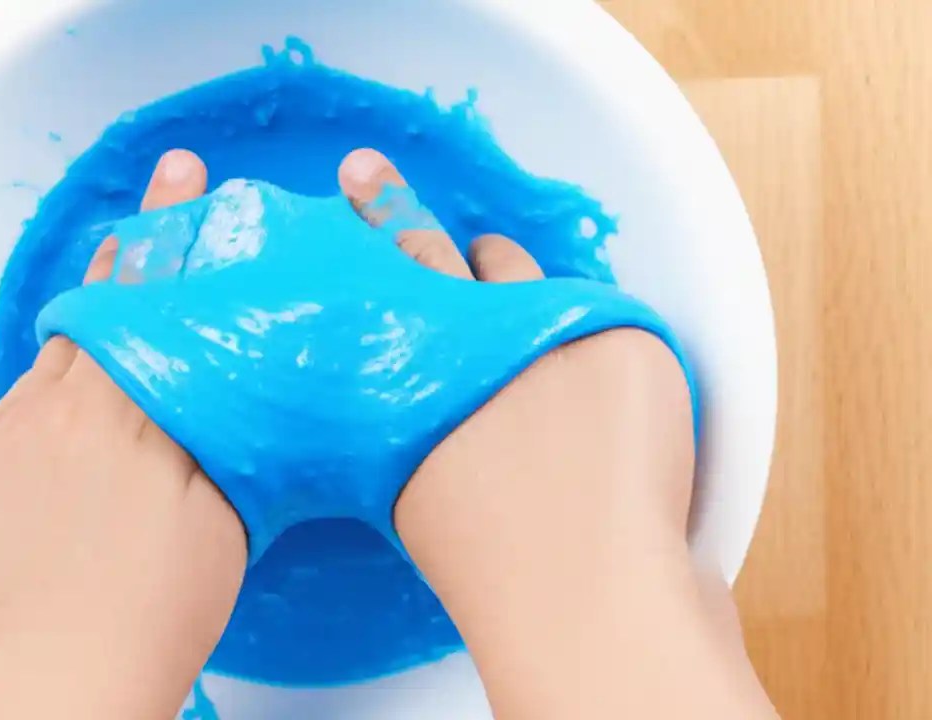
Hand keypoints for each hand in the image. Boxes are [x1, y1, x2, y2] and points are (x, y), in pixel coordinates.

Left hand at [0, 150, 245, 719]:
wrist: (51, 669)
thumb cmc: (156, 609)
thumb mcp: (221, 517)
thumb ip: (216, 434)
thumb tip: (222, 381)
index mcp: (140, 415)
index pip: (164, 303)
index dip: (179, 234)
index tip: (189, 178)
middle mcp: (70, 405)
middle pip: (112, 299)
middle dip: (146, 237)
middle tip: (174, 180)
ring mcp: (17, 426)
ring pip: (67, 340)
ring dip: (104, 303)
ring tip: (131, 269)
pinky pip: (29, 390)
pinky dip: (63, 373)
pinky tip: (88, 387)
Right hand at [337, 148, 776, 718]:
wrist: (587, 587)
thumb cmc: (492, 556)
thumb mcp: (408, 486)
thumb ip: (404, 414)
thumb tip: (412, 378)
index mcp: (411, 369)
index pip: (386, 269)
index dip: (372, 218)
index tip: (357, 176)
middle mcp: (471, 329)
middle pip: (434, 248)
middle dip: (401, 213)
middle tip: (371, 177)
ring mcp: (546, 325)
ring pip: (510, 268)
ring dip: (498, 274)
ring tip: (486, 287)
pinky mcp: (621, 333)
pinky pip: (586, 309)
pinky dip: (573, 329)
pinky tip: (568, 363)